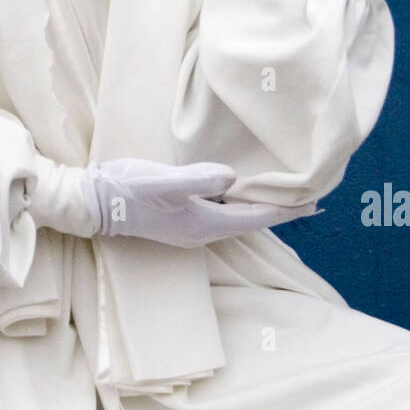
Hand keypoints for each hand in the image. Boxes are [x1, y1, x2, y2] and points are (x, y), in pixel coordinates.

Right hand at [86, 158, 304, 247]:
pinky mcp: (180, 217)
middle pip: (252, 221)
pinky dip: (241, 204)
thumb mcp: (165, 181)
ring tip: (284, 197)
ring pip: (237, 218)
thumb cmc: (129, 190)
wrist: (95, 202)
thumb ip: (200, 180)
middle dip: (280, 211)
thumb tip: (234, 178)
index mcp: (204, 224)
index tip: (314, 203)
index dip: (285, 210)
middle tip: (310, 200)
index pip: (256, 217)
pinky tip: (243, 193)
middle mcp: (202, 231)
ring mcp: (190, 226)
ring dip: (261, 208)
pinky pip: (222, 212)